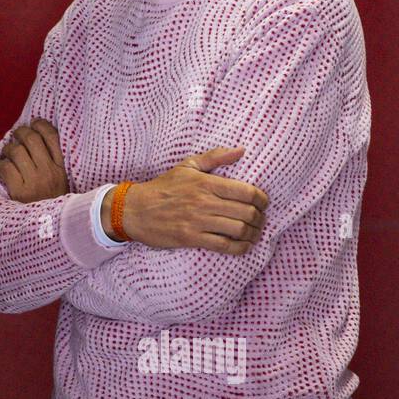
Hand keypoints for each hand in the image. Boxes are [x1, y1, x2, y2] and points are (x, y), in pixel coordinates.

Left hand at [0, 118, 68, 202]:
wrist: (47, 231)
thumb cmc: (52, 205)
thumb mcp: (62, 184)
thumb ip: (54, 164)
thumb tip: (37, 138)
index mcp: (62, 169)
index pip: (53, 137)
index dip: (41, 125)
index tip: (35, 122)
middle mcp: (49, 172)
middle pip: (32, 139)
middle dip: (21, 132)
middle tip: (16, 134)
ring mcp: (34, 181)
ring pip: (16, 151)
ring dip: (8, 148)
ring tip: (7, 153)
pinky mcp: (19, 191)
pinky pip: (5, 167)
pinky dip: (0, 165)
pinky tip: (1, 169)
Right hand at [113, 146, 268, 253]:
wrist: (135, 210)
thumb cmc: (163, 187)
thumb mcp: (187, 166)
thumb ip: (216, 157)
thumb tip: (242, 150)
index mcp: (206, 182)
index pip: (247, 191)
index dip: (262, 199)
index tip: (263, 203)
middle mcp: (204, 201)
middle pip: (247, 212)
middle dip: (259, 219)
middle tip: (259, 221)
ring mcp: (198, 221)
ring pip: (238, 229)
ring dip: (252, 234)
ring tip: (253, 234)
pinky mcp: (191, 238)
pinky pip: (223, 246)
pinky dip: (239, 248)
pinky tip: (242, 246)